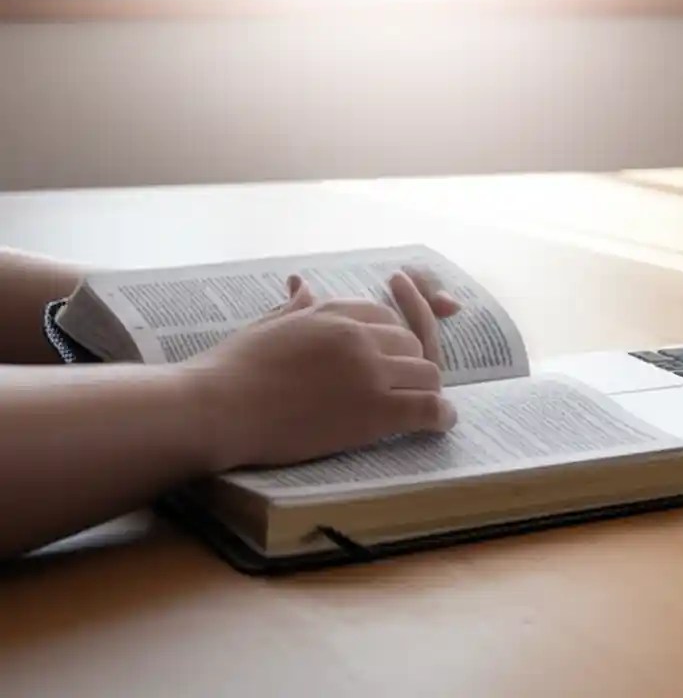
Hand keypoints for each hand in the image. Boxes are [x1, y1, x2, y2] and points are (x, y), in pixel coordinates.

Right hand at [183, 275, 456, 471]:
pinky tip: (442, 423)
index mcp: (332, 313)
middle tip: (403, 387)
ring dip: (427, 390)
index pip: (384, 316)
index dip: (392, 338)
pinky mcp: (374, 410)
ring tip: (423, 407)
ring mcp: (369, 372)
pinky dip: (441, 416)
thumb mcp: (266, 326)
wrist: (215, 407)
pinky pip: (428, 407)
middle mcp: (357, 336)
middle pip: (410, 344)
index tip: (391, 358)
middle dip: (409, 364)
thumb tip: (303, 286)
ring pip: (427, 373)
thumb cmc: (229, 370)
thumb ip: (294, 309)